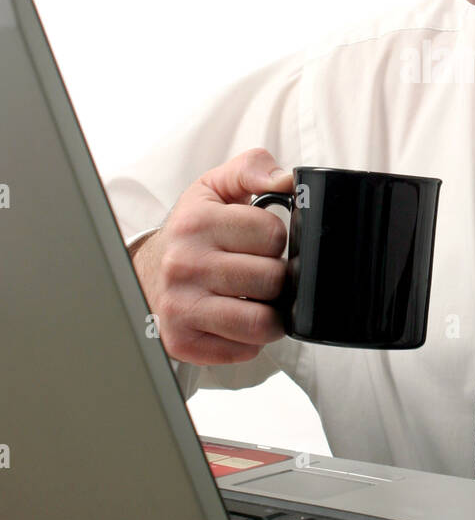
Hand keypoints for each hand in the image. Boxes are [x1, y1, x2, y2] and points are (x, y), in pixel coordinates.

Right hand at [132, 148, 293, 365]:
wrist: (145, 273)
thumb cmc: (191, 232)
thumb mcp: (215, 188)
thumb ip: (252, 169)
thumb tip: (285, 179)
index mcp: (196, 223)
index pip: (272, 234)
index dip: (275, 238)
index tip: (258, 241)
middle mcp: (184, 265)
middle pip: (272, 279)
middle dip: (276, 276)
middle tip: (259, 272)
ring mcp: (181, 307)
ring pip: (261, 322)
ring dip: (270, 314)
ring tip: (256, 299)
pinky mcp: (182, 342)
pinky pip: (243, 350)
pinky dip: (249, 339)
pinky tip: (235, 319)